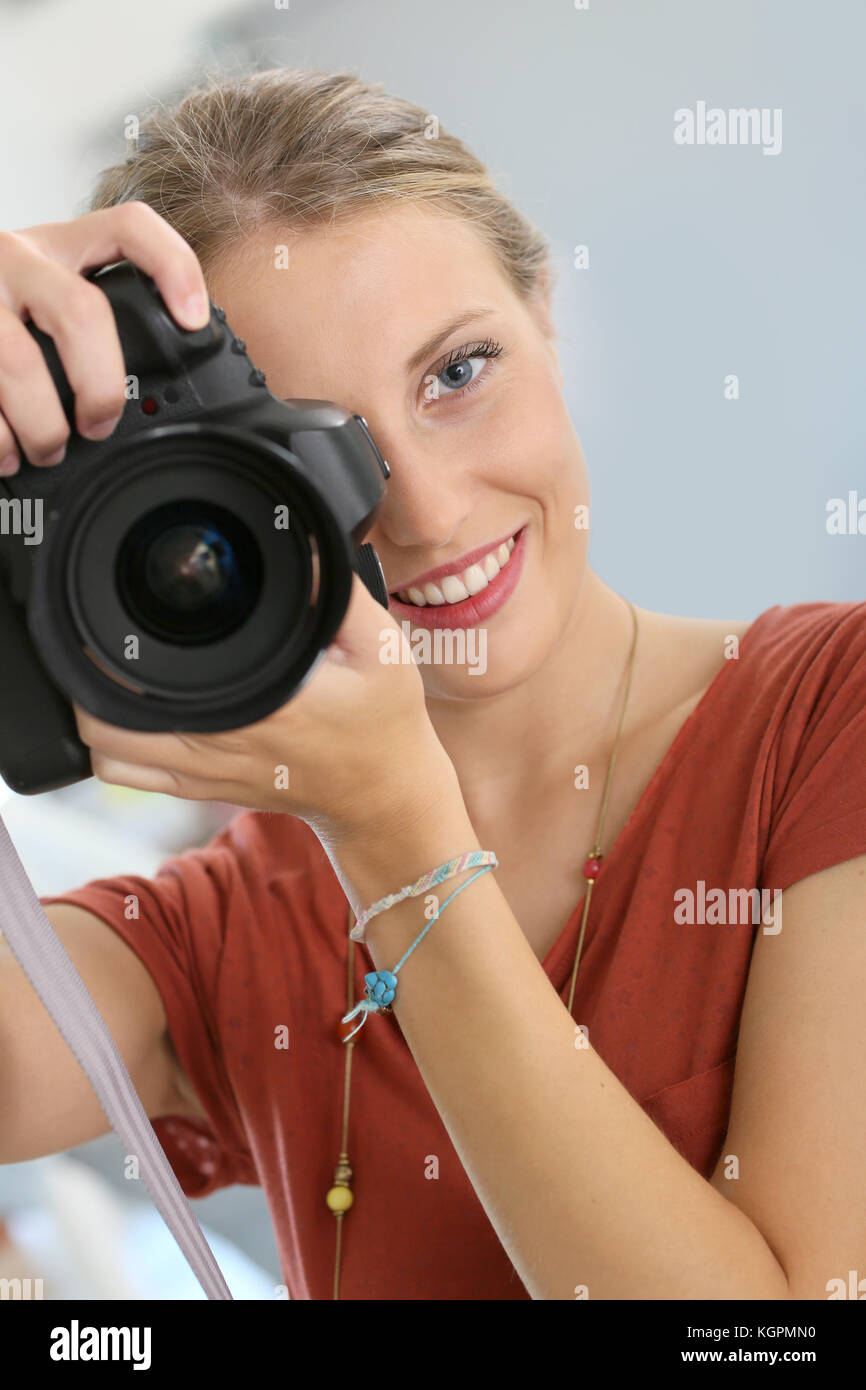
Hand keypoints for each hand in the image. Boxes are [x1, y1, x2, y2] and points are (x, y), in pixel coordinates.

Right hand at [0, 201, 209, 473]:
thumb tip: (154, 397)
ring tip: (48, 450)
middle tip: (100, 424)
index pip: (128, 228)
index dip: (172, 266)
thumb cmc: (4, 317)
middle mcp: (17, 259)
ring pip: (20, 363)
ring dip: (43, 424)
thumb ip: (93, 327)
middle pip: (80, 312)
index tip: (193, 321)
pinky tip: (7, 450)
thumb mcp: (47, 299)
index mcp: (59, 247)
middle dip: (100, 385)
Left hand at [73, 573, 462, 847]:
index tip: (112, 603)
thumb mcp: (381, 647)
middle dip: (85, 670)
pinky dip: (109, 746)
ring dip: (90, 708)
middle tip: (97, 629)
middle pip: (103, 716)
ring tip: (104, 667)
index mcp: (258, 703)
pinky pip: (127, 774)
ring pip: (105, 749)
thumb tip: (301, 541)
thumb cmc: (384, 722)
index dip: (117, 639)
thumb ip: (339, 593)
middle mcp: (219, 742)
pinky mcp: (202, 789)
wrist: (385, 795)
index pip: (155, 674)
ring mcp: (205, 772)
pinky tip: (124, 710)